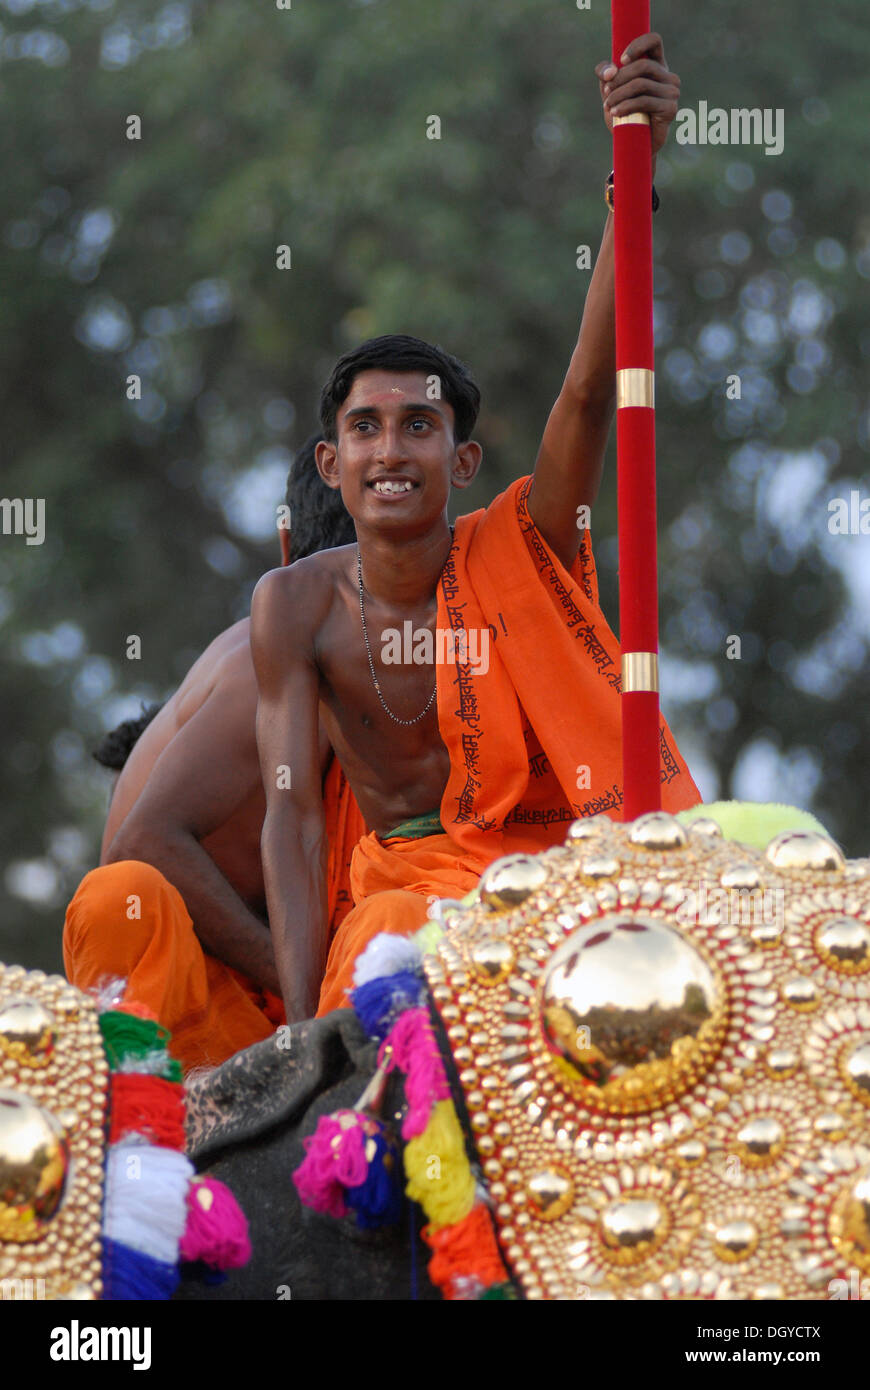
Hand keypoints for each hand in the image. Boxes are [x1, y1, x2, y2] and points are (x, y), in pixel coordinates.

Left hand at [595, 32, 680, 157]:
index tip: (621, 60)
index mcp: (657, 66)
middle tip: (606, 92)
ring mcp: (672, 92)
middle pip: (643, 65)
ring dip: (619, 94)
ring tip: (608, 106)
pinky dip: (626, 106)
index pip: (654, 40)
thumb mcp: (611, 91)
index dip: (637, 45)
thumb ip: (606, 75)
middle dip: (619, 78)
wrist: (633, 145)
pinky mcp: (670, 108)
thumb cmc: (624, 115)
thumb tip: (610, 71)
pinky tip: (615, 113)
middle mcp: (668, 76)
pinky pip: (644, 101)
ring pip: (641, 83)